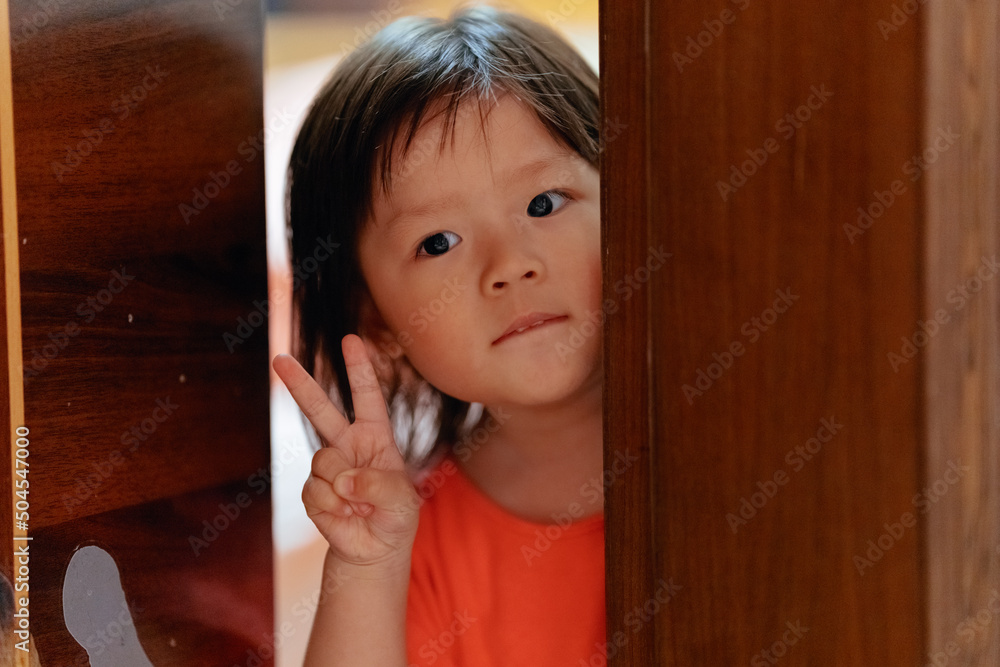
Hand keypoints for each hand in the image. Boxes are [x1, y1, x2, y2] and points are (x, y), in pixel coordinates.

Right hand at [272, 335, 419, 568]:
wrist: (374, 549)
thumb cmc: (395, 516)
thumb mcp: (402, 500)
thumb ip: (378, 486)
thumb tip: (343, 481)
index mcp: (374, 436)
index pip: (367, 397)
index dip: (359, 369)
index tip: (351, 339)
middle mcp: (347, 445)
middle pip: (320, 409)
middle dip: (300, 384)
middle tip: (279, 359)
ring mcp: (327, 467)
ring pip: (323, 461)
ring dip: (343, 487)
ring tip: (358, 504)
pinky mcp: (313, 492)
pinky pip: (316, 491)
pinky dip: (333, 507)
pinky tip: (345, 515)